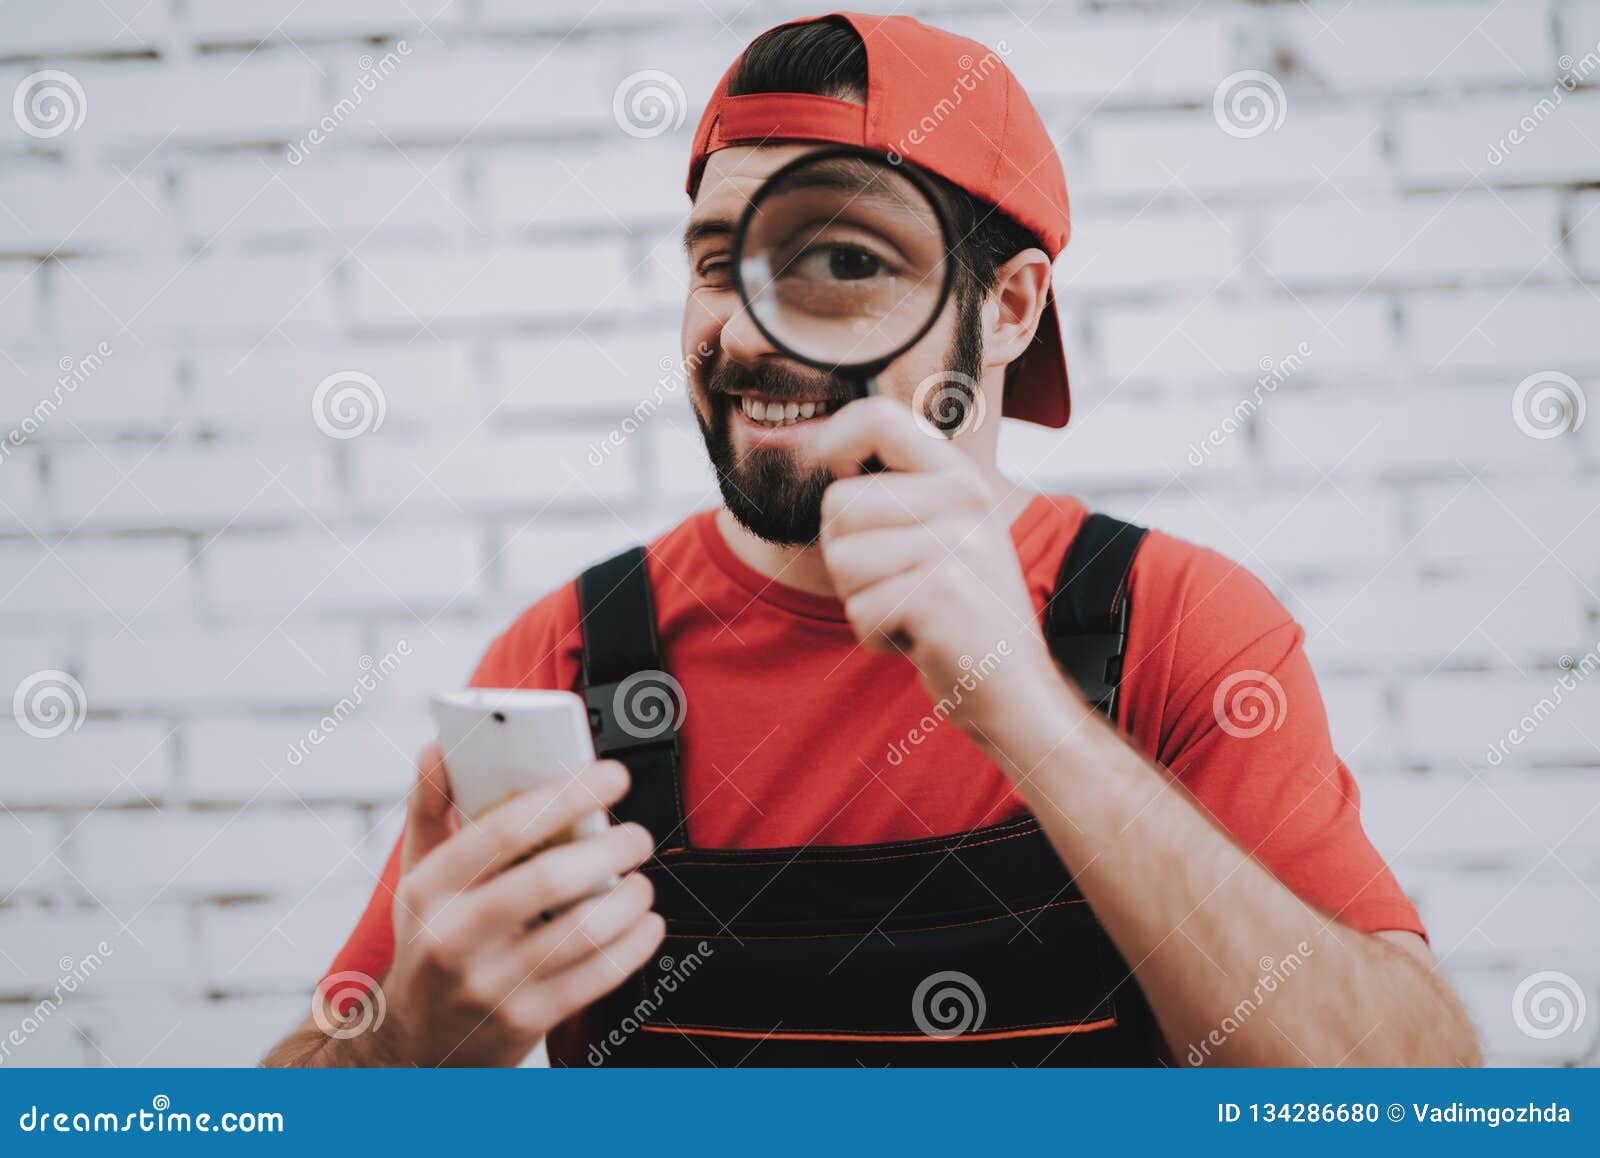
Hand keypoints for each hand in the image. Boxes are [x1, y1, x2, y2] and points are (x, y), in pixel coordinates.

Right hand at [360, 744, 663, 1066]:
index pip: (501, 831)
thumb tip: (439, 746)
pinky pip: (596, 978)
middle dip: (609, 849)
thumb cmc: (432, 941)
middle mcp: (454, 937)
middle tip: (636, 834)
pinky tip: (644, 925)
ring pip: (581, 933)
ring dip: (628, 899)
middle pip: (548, 881)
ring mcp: (490, 984)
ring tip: (639, 882)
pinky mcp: (524, 1021)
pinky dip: (634, 945)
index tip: (611, 775)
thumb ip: (432, 806)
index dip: (565, 796)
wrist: (417, 1043)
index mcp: (430, 889)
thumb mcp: (419, 875)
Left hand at [815, 395, 1067, 737]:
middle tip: (895, 581)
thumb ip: (899, 491)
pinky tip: (917, 638)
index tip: (843, 475)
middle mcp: (962, 499)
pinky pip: (859, 609)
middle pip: (837, 504)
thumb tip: (824, 449)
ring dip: (861, 599)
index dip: (837, 441)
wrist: (1016, 689)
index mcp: (959, 476)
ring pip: (841, 559)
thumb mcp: (945, 533)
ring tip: (910, 609)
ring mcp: (955, 545)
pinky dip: (875, 636)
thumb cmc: (961, 613)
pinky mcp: (940, 595)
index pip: (878, 417)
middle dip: (846, 555)